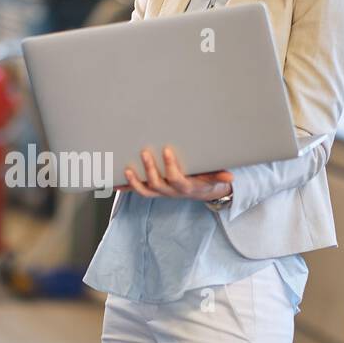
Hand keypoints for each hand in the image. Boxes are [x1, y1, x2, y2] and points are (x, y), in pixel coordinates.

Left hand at [115, 146, 233, 200]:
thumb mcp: (213, 177)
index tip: (166, 150)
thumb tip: (230, 177)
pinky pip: (136, 191)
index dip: (170, 167)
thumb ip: (219, 176)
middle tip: (144, 152)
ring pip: (145, 191)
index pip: (176, 179)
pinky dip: (124, 187)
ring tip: (127, 170)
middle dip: (150, 169)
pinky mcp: (152, 190)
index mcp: (185, 187)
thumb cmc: (205, 179)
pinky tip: (112, 181)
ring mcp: (159, 192)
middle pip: (157, 184)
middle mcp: (170, 192)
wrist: (200, 191)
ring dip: (134, 182)